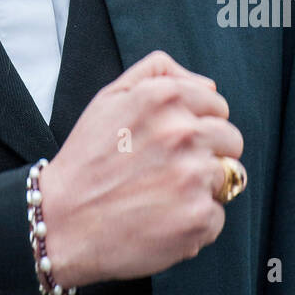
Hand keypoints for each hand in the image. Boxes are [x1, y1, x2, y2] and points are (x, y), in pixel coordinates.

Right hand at [38, 50, 242, 286]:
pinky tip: (162, 219)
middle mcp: (182, 133)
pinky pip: (217, 216)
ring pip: (228, 178)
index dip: (199, 123)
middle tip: (171, 169)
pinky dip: (195, 221)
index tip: (176, 140)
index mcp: (164, 98)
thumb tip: (208, 85)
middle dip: (209, 153)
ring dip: (203, 187)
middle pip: (231, 140)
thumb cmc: (86, 160)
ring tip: (164, 194)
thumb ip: (159, 73)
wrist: (62, 221)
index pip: (218, 106)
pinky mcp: (198, 218)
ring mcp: (193, 177)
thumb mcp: (110, 97)